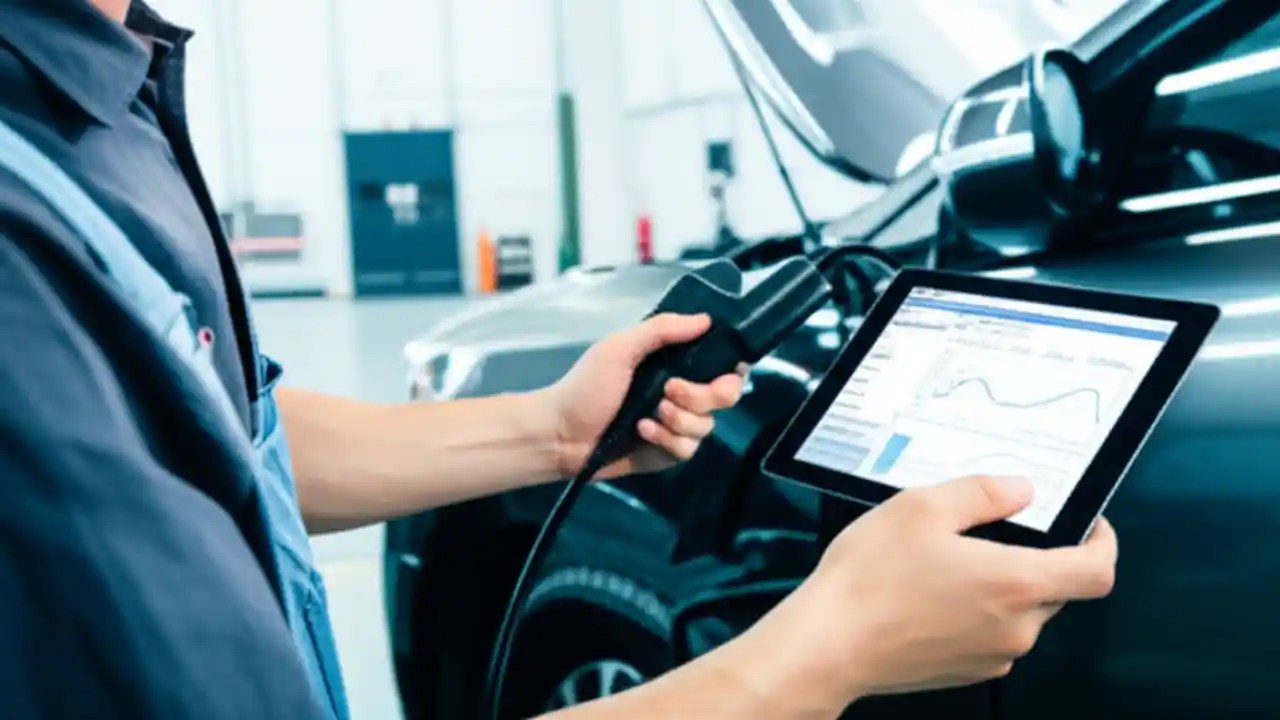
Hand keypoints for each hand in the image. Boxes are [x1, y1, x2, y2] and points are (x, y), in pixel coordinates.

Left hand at [545, 313, 745, 478]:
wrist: (560, 432)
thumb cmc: (587, 385)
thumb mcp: (619, 348)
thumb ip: (661, 329)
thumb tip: (706, 319)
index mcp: (675, 365)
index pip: (724, 365)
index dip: (732, 369)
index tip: (723, 369)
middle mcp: (683, 394)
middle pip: (726, 396)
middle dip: (702, 395)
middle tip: (668, 390)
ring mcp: (677, 426)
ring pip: (707, 425)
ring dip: (679, 419)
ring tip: (648, 415)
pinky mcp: (668, 453)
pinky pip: (688, 449)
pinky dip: (666, 440)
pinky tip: (642, 432)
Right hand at [725, 476, 1117, 715]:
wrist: (827, 646)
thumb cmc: (868, 580)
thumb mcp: (921, 507)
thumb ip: (983, 493)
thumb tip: (1021, 491)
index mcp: (1016, 583)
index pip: (1097, 570)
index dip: (1101, 542)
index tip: (1087, 524)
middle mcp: (1016, 627)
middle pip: (1056, 588)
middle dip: (1035, 556)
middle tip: (988, 530)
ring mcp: (993, 656)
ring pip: (1020, 611)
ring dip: (1000, 584)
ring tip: (944, 561)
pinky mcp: (967, 672)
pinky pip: (991, 634)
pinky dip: (975, 611)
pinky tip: (930, 593)